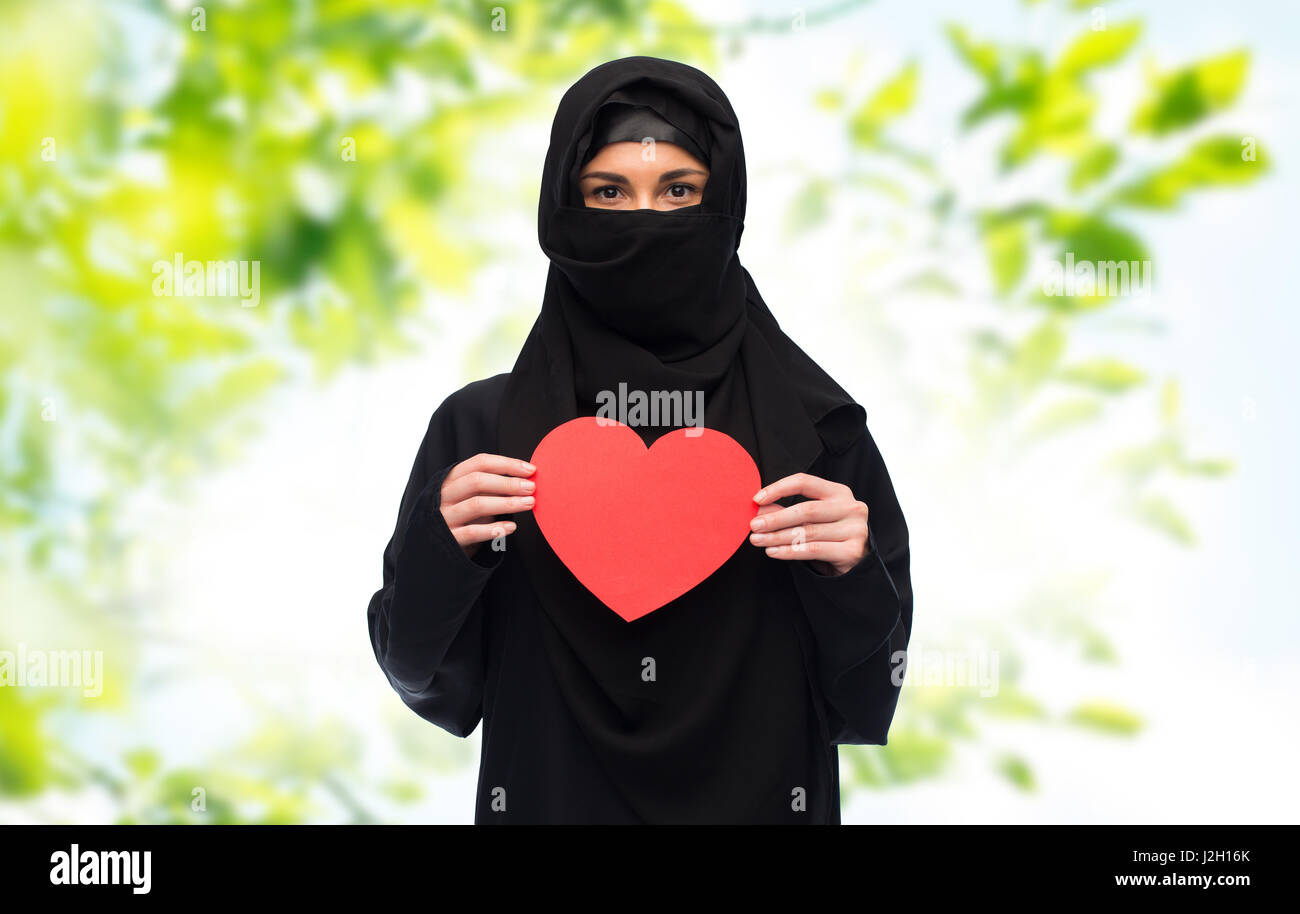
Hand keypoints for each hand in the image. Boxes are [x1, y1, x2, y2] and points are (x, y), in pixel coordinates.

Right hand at [440, 453, 535, 558]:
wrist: (434, 547)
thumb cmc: (460, 517)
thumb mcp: (470, 496)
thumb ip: (490, 487)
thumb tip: (525, 479)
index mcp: (452, 479)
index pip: (480, 463)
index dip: (507, 464)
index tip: (530, 470)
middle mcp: (444, 495)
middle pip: (477, 481)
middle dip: (508, 483)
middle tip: (531, 487)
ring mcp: (444, 517)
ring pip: (476, 505)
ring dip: (506, 503)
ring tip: (528, 504)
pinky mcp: (449, 539)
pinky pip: (472, 532)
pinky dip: (494, 529)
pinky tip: (511, 527)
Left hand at [748, 472, 869, 575]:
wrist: (855, 563)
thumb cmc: (830, 537)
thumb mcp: (810, 520)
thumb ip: (787, 511)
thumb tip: (759, 508)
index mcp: (839, 492)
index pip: (804, 482)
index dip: (779, 488)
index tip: (756, 499)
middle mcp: (851, 507)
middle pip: (806, 509)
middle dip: (775, 518)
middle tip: (753, 525)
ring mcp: (855, 529)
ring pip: (807, 532)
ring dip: (777, 537)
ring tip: (758, 540)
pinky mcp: (852, 551)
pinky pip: (814, 550)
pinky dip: (790, 551)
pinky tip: (773, 551)